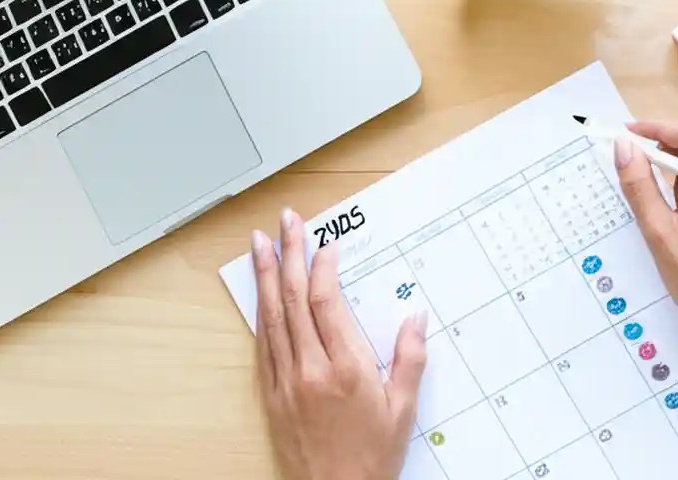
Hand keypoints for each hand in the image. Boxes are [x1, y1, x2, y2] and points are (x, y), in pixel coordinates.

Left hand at [252, 208, 427, 479]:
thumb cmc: (372, 458)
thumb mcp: (403, 408)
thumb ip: (410, 358)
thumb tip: (416, 317)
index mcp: (346, 368)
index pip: (327, 301)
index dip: (324, 266)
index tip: (327, 245)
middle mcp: (310, 369)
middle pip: (295, 298)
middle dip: (289, 254)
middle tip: (286, 221)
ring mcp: (286, 381)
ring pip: (272, 316)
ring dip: (267, 275)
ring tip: (261, 243)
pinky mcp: (271, 396)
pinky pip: (263, 344)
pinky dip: (261, 313)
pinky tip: (261, 294)